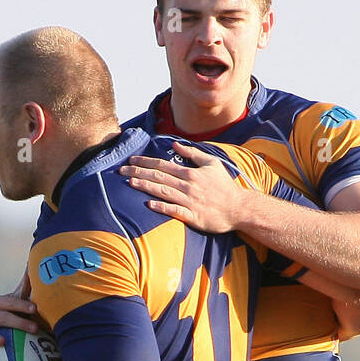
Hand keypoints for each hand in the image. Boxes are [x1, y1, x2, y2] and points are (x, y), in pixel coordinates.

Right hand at [0, 271, 40, 360]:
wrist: (4, 328)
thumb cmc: (17, 312)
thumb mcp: (22, 298)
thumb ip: (28, 283)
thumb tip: (33, 260)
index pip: (7, 301)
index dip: (20, 305)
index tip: (35, 309)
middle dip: (17, 322)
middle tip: (34, 328)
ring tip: (3, 342)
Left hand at [119, 144, 246, 232]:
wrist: (238, 208)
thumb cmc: (224, 186)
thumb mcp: (212, 163)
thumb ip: (193, 154)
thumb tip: (175, 144)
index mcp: (190, 173)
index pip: (163, 165)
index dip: (145, 162)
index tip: (131, 161)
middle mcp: (188, 185)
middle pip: (159, 177)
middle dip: (138, 173)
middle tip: (121, 171)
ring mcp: (189, 201)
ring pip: (163, 191)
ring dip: (146, 186)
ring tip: (130, 183)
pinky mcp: (193, 216)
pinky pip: (174, 210)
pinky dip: (161, 207)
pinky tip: (149, 204)